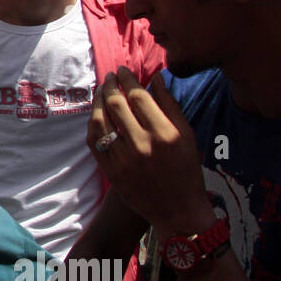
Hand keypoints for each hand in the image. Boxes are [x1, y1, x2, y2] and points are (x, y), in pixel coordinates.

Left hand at [88, 68, 212, 236]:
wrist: (178, 210)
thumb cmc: (187, 169)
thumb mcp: (187, 136)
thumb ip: (171, 105)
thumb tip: (156, 77)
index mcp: (165, 133)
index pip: (138, 96)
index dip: (127, 79)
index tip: (122, 70)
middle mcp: (143, 145)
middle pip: (116, 105)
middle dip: (110, 86)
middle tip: (109, 77)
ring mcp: (124, 160)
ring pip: (101, 122)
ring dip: (97, 102)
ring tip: (100, 92)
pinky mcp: (111, 172)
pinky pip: (94, 142)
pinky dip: (93, 125)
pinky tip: (96, 115)